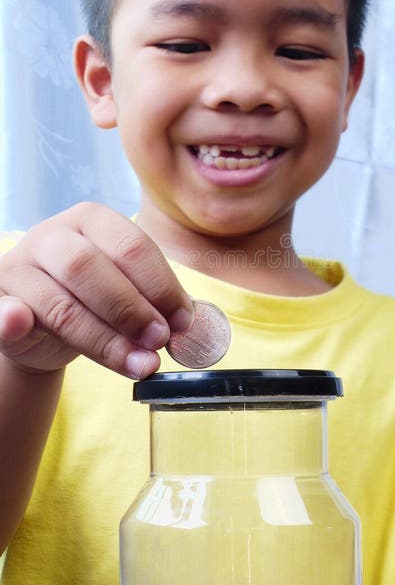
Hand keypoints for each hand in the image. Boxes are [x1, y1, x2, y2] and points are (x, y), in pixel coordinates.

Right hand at [0, 202, 193, 378]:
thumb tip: (187, 325)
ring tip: (140, 364)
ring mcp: (19, 267)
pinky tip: (20, 323)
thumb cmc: (93, 300)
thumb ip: (153, 301)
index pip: (131, 245)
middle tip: (159, 341)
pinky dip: (12, 320)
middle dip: (131, 309)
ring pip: (61, 304)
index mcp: (91, 220)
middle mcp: (52, 235)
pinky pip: (5, 313)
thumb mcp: (126, 289)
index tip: (183, 322)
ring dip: (105, 340)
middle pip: (90, 268)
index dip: (161, 286)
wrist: (42, 325)